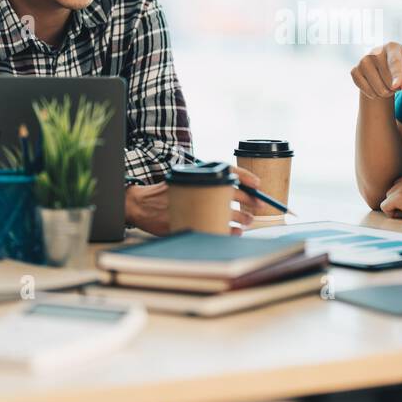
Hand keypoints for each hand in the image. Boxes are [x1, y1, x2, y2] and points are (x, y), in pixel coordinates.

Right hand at [125, 170, 258, 236]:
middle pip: (231, 192)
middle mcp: (196, 187)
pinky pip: (215, 227)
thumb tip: (237, 189)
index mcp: (196, 174)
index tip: (258, 184)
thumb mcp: (185, 179)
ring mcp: (192, 206)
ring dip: (242, 217)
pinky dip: (229, 230)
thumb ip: (206, 181)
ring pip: (226, 211)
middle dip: (249, 200)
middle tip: (260, 204)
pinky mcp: (188, 222)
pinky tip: (236, 231)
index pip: (226, 170)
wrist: (141, 204)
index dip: (245, 176)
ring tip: (249, 220)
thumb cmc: (167, 192)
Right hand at [351, 42, 401, 99]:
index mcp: (392, 47)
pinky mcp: (354, 71)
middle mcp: (375, 51)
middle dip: (395, 87)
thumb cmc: (401, 65)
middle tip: (395, 80)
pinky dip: (374, 94)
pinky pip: (367, 91)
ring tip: (386, 83)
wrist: (381, 64)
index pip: (394, 63)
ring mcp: (363, 60)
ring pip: (378, 89)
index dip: (397, 75)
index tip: (396, 85)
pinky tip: (375, 85)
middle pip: (389, 82)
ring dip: (386, 92)